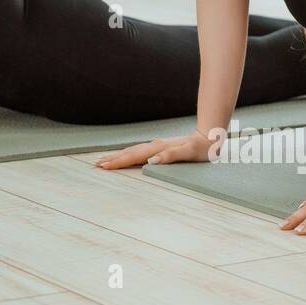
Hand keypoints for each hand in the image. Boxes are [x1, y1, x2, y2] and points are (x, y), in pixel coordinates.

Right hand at [95, 128, 219, 169]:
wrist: (208, 137)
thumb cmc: (200, 149)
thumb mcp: (188, 153)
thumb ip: (170, 156)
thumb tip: (151, 161)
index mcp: (158, 149)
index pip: (133, 156)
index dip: (118, 162)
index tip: (103, 166)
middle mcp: (154, 146)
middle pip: (129, 153)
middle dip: (113, 159)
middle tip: (97, 165)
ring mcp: (156, 146)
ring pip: (132, 151)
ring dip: (118, 156)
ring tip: (105, 160)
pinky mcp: (159, 148)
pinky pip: (138, 152)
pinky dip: (128, 154)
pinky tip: (125, 156)